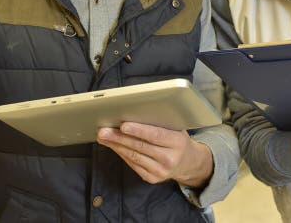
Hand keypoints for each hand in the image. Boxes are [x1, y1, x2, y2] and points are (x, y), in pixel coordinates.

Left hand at [97, 122, 212, 187]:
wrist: (187, 162)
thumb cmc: (176, 139)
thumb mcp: (175, 128)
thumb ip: (159, 122)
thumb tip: (133, 111)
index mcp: (177, 142)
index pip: (155, 135)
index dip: (138, 130)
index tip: (123, 125)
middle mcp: (170, 159)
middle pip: (140, 146)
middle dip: (119, 137)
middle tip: (103, 130)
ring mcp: (161, 171)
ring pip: (133, 156)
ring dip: (115, 145)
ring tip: (103, 136)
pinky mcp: (152, 178)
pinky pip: (132, 164)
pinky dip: (121, 153)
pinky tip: (113, 145)